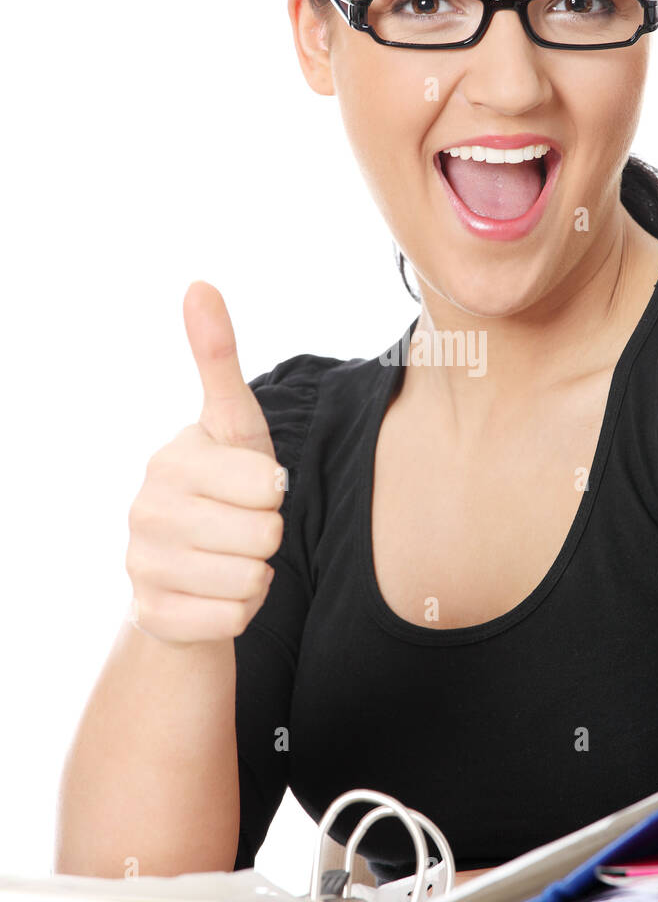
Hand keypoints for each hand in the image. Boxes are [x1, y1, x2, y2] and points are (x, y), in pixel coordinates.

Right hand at [124, 282, 285, 644]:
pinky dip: (241, 610)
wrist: (182, 573)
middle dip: (267, 534)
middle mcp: (145, 510)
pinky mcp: (152, 615)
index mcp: (170, 460)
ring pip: (252, 578)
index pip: (268, 483)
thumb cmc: (221, 488)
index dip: (272, 490)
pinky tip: (216, 592)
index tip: (247, 487)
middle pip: (264, 533)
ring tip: (228, 557)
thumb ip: (217, 358)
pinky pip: (235, 618)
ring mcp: (141, 565)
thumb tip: (199, 283)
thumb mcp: (230, 425)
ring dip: (255, 573)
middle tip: (239, 527)